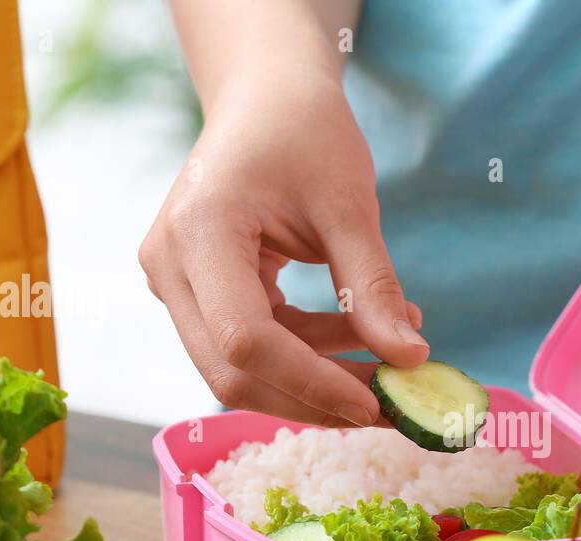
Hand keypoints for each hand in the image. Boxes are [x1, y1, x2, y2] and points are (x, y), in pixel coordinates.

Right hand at [139, 76, 427, 426]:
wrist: (266, 96)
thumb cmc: (305, 132)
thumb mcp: (349, 206)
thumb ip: (373, 287)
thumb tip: (411, 361)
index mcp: (198, 233)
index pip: (246, 340)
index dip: (311, 382)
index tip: (376, 405)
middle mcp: (170, 266)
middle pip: (232, 371)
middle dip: (313, 396)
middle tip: (387, 404)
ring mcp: (177, 283)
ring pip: (241, 369)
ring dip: (315, 378)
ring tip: (389, 358)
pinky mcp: (198, 294)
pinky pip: (250, 346)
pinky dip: (306, 353)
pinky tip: (359, 335)